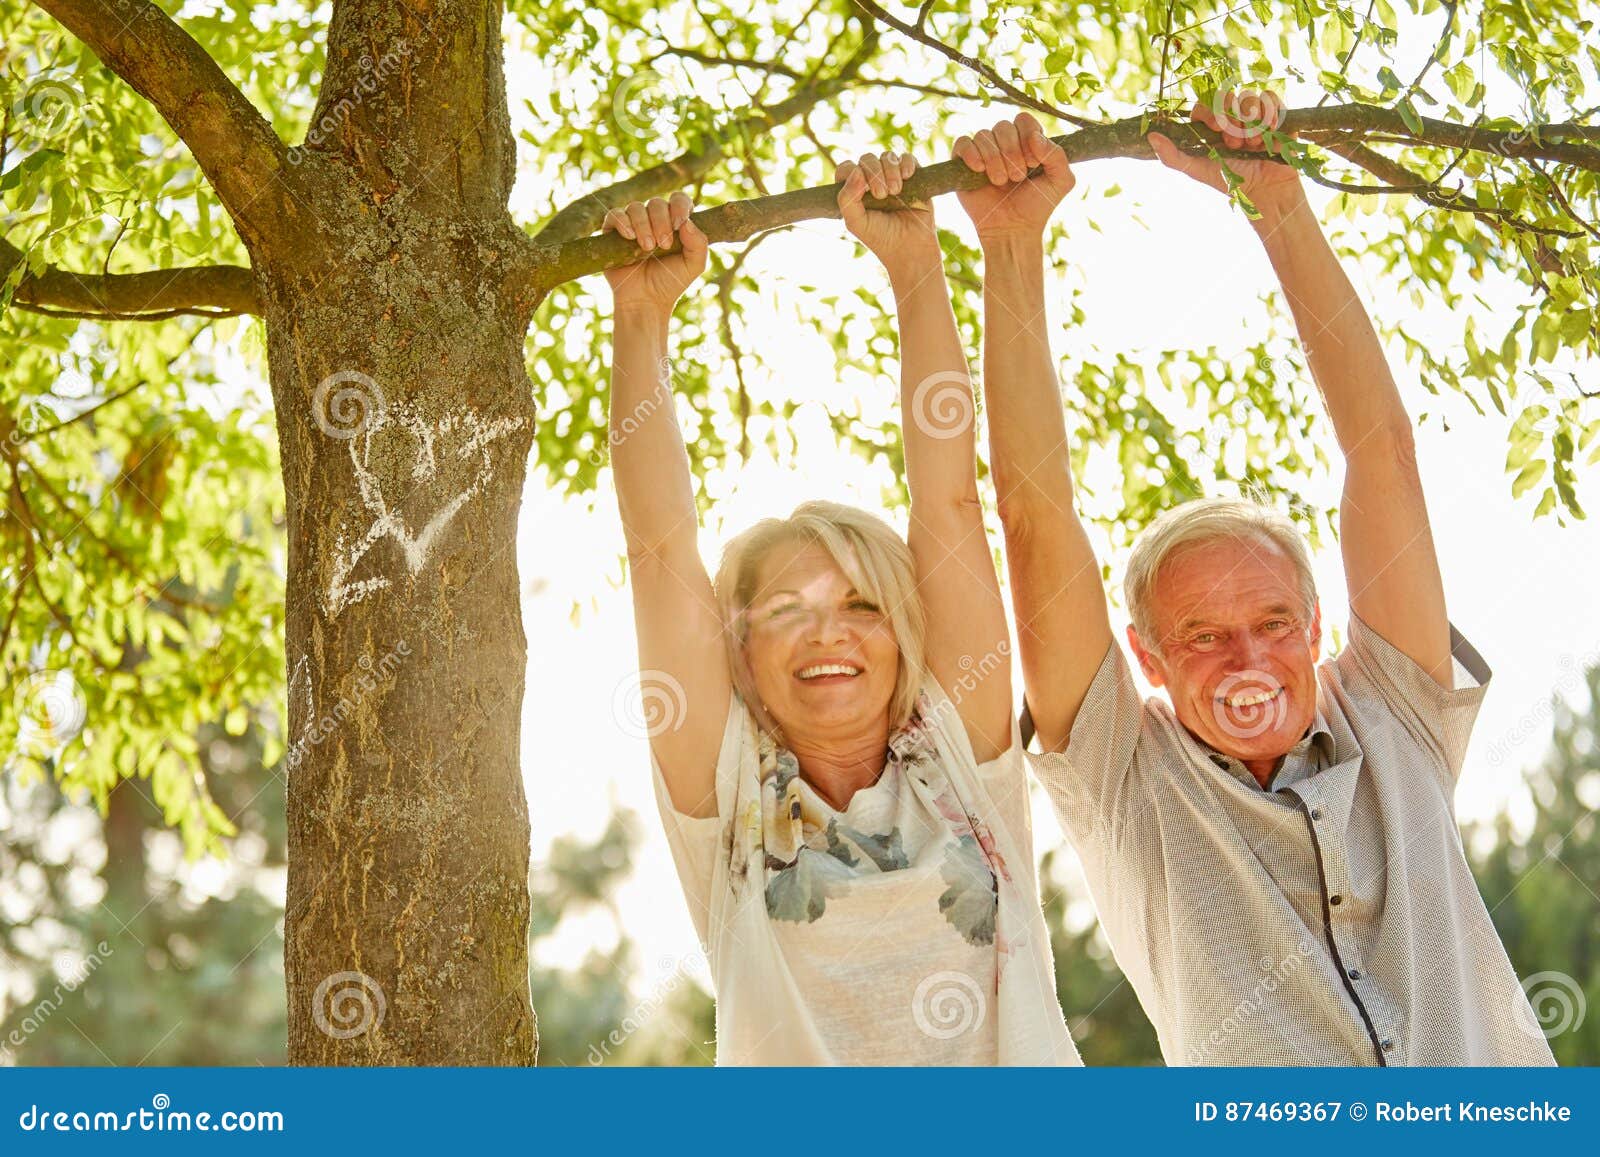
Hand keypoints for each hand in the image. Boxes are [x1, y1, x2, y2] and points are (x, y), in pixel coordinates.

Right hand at [601, 191, 708, 311]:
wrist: (646, 300)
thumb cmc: (670, 282)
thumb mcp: (694, 265)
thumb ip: (700, 244)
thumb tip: (687, 222)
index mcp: (675, 223)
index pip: (678, 199)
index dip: (679, 205)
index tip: (679, 223)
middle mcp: (654, 219)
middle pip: (656, 203)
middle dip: (661, 222)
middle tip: (663, 245)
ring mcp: (633, 224)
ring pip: (635, 207)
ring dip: (643, 225)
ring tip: (648, 248)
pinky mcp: (613, 232)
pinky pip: (614, 214)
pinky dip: (622, 222)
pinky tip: (630, 237)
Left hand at [835, 149, 939, 278]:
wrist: (909, 247)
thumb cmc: (880, 237)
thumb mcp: (856, 222)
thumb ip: (847, 199)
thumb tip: (856, 170)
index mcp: (854, 190)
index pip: (846, 168)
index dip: (852, 172)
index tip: (863, 190)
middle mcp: (872, 180)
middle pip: (867, 159)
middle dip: (874, 173)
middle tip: (882, 195)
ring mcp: (892, 177)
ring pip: (887, 157)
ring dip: (890, 170)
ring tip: (895, 191)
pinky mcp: (912, 177)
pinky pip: (907, 158)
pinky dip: (906, 163)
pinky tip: (907, 177)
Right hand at [952, 112, 1074, 241]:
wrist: (1012, 230)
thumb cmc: (1037, 206)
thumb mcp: (1061, 181)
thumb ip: (1058, 155)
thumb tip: (1034, 137)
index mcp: (1027, 141)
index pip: (1024, 119)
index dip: (1027, 136)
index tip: (1033, 162)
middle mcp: (1004, 143)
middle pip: (1003, 126)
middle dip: (1012, 152)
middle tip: (1017, 178)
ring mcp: (982, 153)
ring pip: (983, 135)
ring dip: (994, 159)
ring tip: (1000, 182)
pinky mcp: (963, 164)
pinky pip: (962, 143)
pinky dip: (971, 153)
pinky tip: (980, 170)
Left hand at [1147, 89, 1302, 209]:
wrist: (1265, 191)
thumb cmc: (1230, 182)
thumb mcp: (1197, 170)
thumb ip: (1173, 156)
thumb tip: (1150, 136)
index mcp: (1210, 127)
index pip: (1204, 104)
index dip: (1211, 112)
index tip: (1217, 128)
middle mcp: (1231, 117)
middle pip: (1227, 96)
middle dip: (1232, 119)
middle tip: (1235, 142)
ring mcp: (1252, 114)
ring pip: (1248, 96)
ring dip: (1251, 122)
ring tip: (1252, 145)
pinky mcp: (1275, 113)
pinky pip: (1269, 97)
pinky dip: (1269, 113)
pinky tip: (1269, 131)